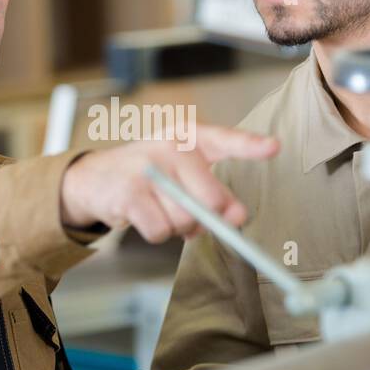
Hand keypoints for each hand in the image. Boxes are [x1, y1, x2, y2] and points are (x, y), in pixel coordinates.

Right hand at [59, 124, 278, 241]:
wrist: (95, 177)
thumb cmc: (149, 174)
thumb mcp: (183, 172)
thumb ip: (215, 192)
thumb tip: (238, 217)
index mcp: (190, 137)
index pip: (225, 139)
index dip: (250, 145)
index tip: (274, 147)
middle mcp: (170, 147)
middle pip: (209, 199)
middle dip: (205, 218)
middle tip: (190, 215)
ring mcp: (148, 169)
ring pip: (185, 220)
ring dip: (177, 227)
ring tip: (160, 209)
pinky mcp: (130, 193)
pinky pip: (160, 231)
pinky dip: (156, 233)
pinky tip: (144, 216)